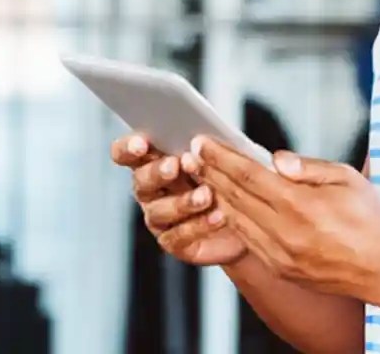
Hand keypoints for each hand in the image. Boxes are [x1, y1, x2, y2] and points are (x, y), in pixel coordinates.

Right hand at [111, 133, 247, 265]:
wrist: (251, 219)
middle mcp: (153, 189)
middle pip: (140, 180)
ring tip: (206, 196)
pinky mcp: (174, 242)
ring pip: (158, 210)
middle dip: (156, 172)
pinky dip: (198, 226)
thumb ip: (209, 145)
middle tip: (174, 166)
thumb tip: (204, 137)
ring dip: (181, 202)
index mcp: (158, 160)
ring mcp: (161, 217)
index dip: (129, 148)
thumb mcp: (225, 156)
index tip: (141, 144)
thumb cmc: (233, 180)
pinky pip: (177, 236)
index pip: (129, 152)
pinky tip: (218, 216)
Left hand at [182, 136, 379, 296]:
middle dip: (211, 172)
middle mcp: (285, 231)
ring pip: (237, 219)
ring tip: (203, 176)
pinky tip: (226, 206)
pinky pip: (248, 240)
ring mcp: (280, 254)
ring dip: (216, 195)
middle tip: (193, 154)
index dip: (222, 158)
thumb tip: (276, 158)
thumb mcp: (347, 179)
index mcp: (300, 205)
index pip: (249, 176)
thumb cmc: (370, 220)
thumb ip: (309, 167)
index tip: (204, 143)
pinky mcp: (281, 268)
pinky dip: (233, 220)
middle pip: (236, 196)